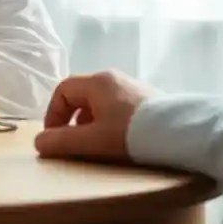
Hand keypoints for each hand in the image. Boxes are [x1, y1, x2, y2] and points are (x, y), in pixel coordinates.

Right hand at [33, 70, 153, 162]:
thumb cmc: (133, 134)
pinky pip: (120, 107)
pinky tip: (121, 141)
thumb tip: (39, 142)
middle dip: (73, 121)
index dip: (53, 114)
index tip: (54, 137)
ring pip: (102, 103)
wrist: (183, 133)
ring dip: (92, 123)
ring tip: (98, 145)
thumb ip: (62, 141)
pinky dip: (111, 122)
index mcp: (97, 82)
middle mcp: (115, 78)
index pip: (63, 90)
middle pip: (82, 95)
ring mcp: (134, 87)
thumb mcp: (93, 140)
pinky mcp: (150, 99)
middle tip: (75, 143)